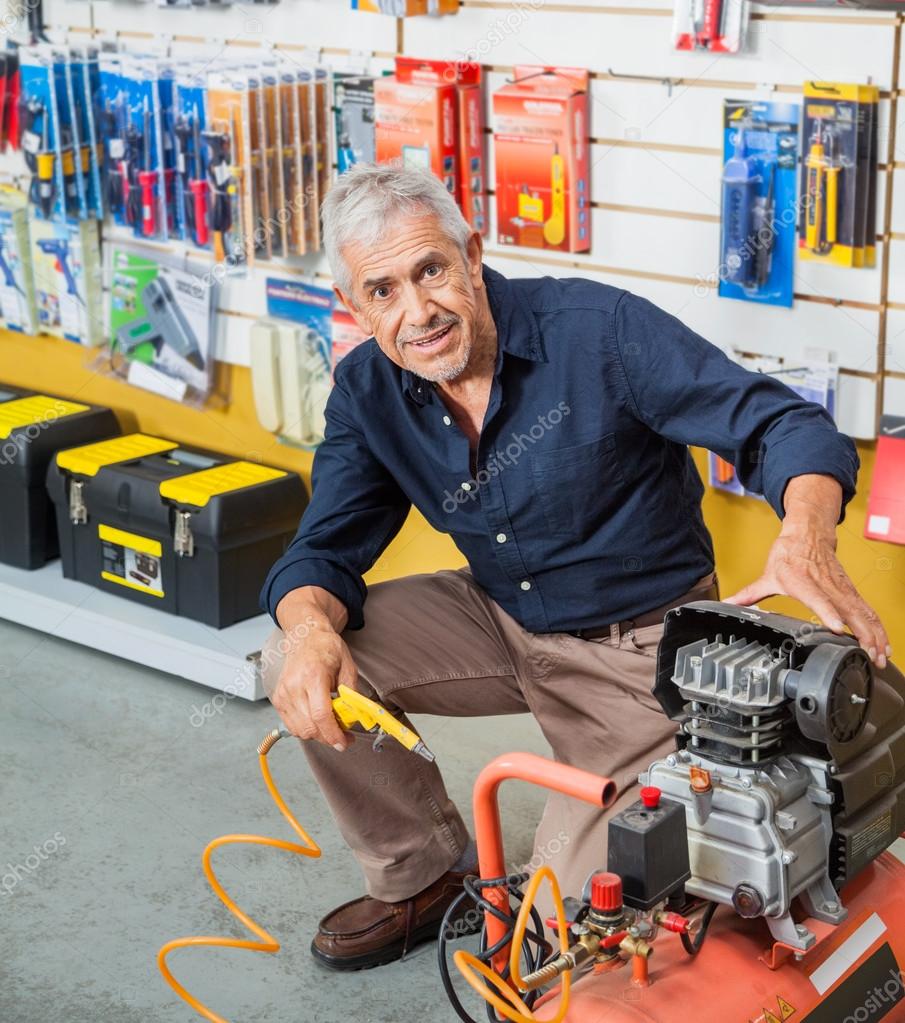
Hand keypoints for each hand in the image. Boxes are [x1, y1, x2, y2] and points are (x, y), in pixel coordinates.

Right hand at [269, 619, 359, 750]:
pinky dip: (306, 729)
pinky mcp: (278, 700)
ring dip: (318, 735)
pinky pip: (292, 726)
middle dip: (329, 738)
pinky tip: (317, 721)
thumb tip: (355, 716)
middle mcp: (294, 686)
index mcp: (313, 676)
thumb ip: (352, 693)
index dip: (333, 734)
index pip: (320, 715)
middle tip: (344, 737)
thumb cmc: (326, 648)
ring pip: (300, 730)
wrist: (305, 636)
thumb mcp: (348, 666)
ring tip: (331, 727)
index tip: (344, 742)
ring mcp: (283, 694)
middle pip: (310, 727)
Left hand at [724, 530, 890, 668]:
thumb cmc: (789, 553)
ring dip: (875, 635)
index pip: (819, 599)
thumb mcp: (768, 575)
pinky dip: (878, 627)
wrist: (808, 533)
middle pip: (849, 611)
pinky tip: (883, 644)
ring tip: (881, 656)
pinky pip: (867, 611)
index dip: (829, 613)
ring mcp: (842, 589)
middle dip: (863, 634)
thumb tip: (728, 604)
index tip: (838, 628)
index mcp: (803, 582)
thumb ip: (749, 594)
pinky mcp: (850, 591)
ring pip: (863, 613)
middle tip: (870, 655)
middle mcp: (827, 586)